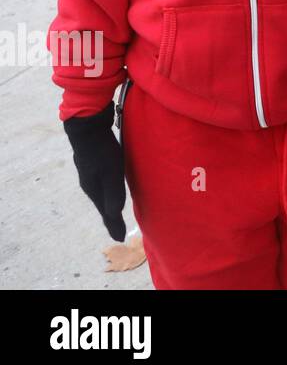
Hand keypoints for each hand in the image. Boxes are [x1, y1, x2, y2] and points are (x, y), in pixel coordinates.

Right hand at [64, 103, 126, 241]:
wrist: (87, 126)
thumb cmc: (101, 150)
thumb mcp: (110, 173)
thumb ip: (113, 194)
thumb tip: (113, 215)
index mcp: (93, 189)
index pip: (105, 212)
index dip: (113, 225)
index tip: (121, 238)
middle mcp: (90, 183)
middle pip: (103, 204)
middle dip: (111, 217)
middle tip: (118, 228)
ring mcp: (91, 172)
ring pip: (102, 192)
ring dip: (110, 203)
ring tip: (116, 211)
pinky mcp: (95, 161)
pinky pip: (104, 181)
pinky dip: (109, 189)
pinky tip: (113, 185)